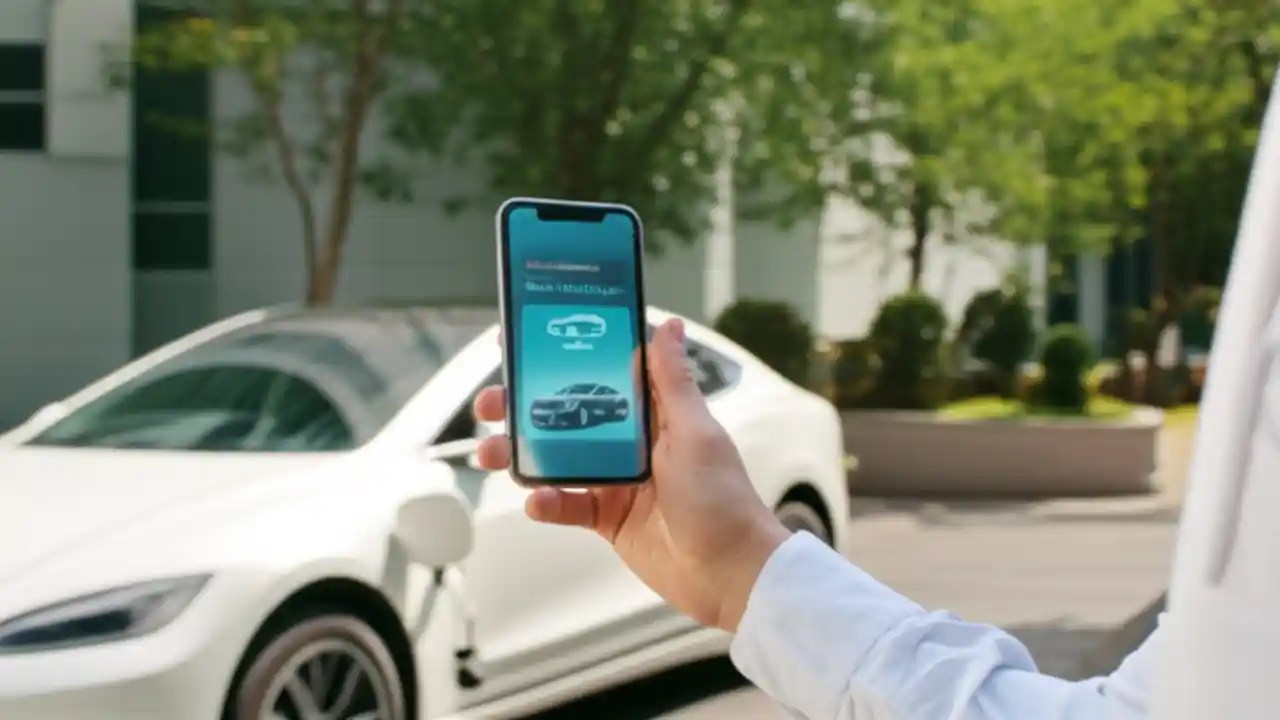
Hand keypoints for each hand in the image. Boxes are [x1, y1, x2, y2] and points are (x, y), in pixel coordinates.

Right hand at [472, 318, 790, 631]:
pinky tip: (535, 502)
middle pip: (568, 415)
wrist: (730, 573)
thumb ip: (672, 381)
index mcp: (655, 414)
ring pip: (558, 459)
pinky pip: (567, 505)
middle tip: (490, 404)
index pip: (603, 375)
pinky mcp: (608, 518)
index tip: (524, 345)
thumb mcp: (695, 432)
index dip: (565, 360)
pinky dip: (547, 503)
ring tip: (490, 454)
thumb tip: (668, 325)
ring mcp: (617, 480)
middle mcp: (632, 442)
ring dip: (521, 455)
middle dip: (525, 408)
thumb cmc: (722, 499)